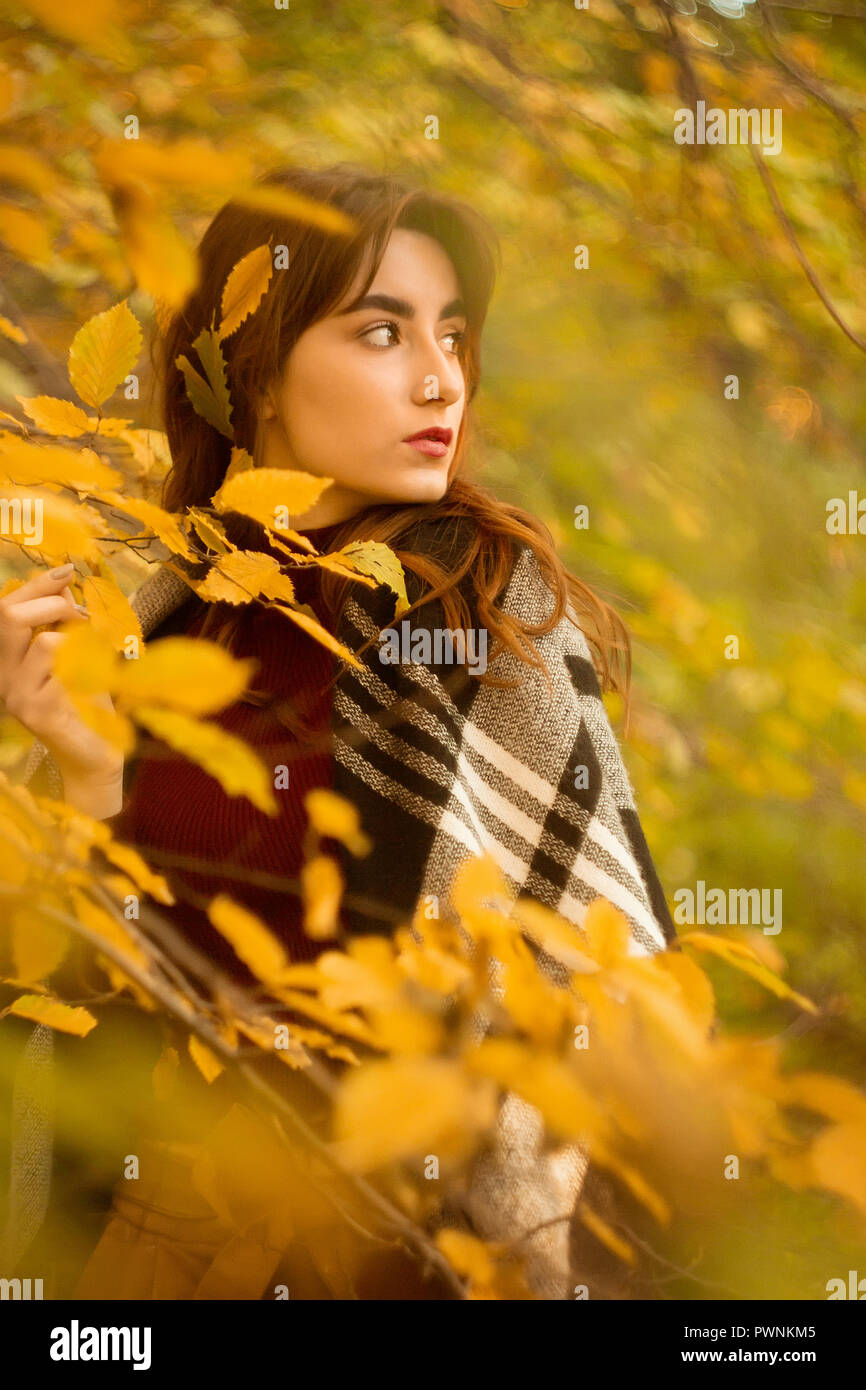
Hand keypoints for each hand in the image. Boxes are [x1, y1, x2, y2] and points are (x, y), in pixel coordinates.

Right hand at [1, 562, 123, 816]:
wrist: (94, 753)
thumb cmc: (87, 701)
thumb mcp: (75, 652)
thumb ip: (64, 620)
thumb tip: (66, 578)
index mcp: (7, 657)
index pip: (6, 608)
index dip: (35, 584)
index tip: (67, 570)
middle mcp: (2, 673)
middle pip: (9, 615)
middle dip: (52, 602)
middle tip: (81, 615)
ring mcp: (16, 693)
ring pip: (41, 638)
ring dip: (74, 632)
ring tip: (91, 648)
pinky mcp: (37, 710)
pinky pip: (61, 667)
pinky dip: (83, 658)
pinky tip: (92, 673)